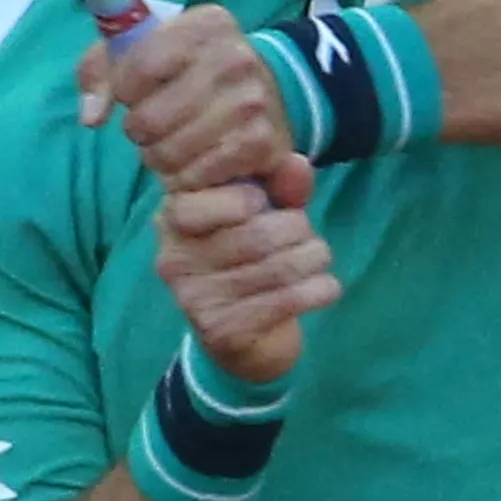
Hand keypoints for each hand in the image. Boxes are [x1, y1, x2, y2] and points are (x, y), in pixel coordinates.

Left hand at [81, 6, 307, 198]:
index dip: (124, 88)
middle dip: (140, 130)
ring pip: (168, 154)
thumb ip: (100, 71)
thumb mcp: (143, 50)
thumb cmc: (189, 70)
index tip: (134, 91)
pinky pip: (195, 176)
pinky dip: (184, 178)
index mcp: (206, 25)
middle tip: (154, 125)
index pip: (138, 65)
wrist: (266, 91)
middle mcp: (236, 58)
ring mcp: (252, 103)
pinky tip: (194, 161)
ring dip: (159, 158)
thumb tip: (91, 116)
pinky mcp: (262, 144)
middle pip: (149, 119)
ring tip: (174, 143)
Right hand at [154, 180, 337, 385]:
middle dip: (298, 230)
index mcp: (174, 220)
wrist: (244, 336)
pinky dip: (320, 289)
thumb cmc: (251, 257)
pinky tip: (326, 287)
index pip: (199, 202)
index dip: (245, 198)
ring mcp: (196, 299)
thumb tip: (297, 164)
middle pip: (256, 234)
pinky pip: (287, 301)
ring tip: (318, 258)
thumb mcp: (263, 212)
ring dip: (314, 259)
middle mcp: (175, 260)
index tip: (265, 203)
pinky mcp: (224, 331)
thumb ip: (278, 185)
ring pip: (278, 268)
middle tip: (307, 236)